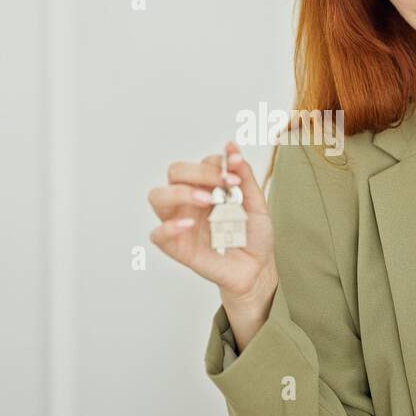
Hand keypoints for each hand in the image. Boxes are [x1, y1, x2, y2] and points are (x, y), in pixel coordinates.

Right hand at [148, 141, 277, 348]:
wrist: (257, 268)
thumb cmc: (253, 235)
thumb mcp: (255, 203)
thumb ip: (244, 176)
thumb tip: (231, 148)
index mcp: (207, 187)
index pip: (201, 163)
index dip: (218, 164)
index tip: (236, 174)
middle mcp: (190, 201)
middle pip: (175, 172)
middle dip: (199, 172)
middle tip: (223, 184)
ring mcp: (181, 222)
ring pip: (158, 196)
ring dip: (180, 192)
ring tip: (207, 201)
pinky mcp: (177, 247)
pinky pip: (158, 234)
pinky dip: (169, 226)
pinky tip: (189, 224)